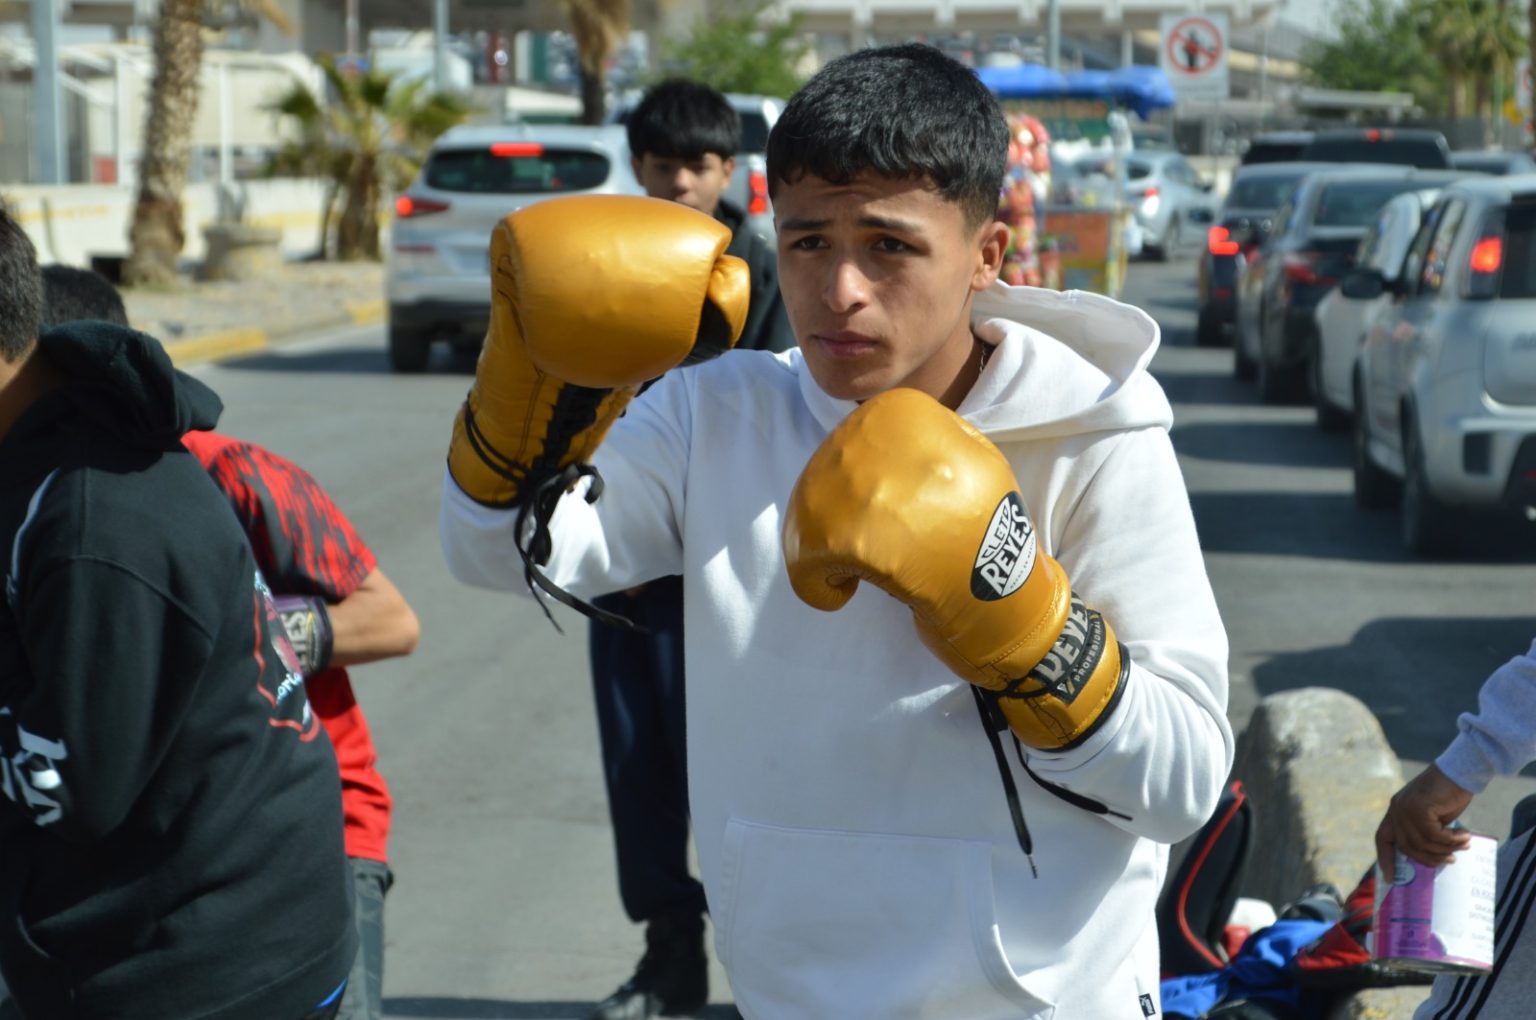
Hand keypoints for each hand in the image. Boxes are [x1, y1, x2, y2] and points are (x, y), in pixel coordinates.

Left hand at [1374, 763, 1473, 881]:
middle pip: (1407, 846)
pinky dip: (1452, 839)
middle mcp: (1396, 809)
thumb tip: (1429, 858)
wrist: (1459, 772)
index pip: (1382, 838)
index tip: (1388, 877)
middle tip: (1450, 860)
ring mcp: (1405, 808)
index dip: (1384, 858)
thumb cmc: (1448, 795)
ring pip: (1422, 843)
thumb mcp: (1432, 817)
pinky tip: (1465, 836)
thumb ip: (1425, 832)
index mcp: (1395, 811)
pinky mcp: (1419, 808)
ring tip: (1463, 846)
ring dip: (1445, 849)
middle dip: (1429, 858)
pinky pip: (1435, 835)